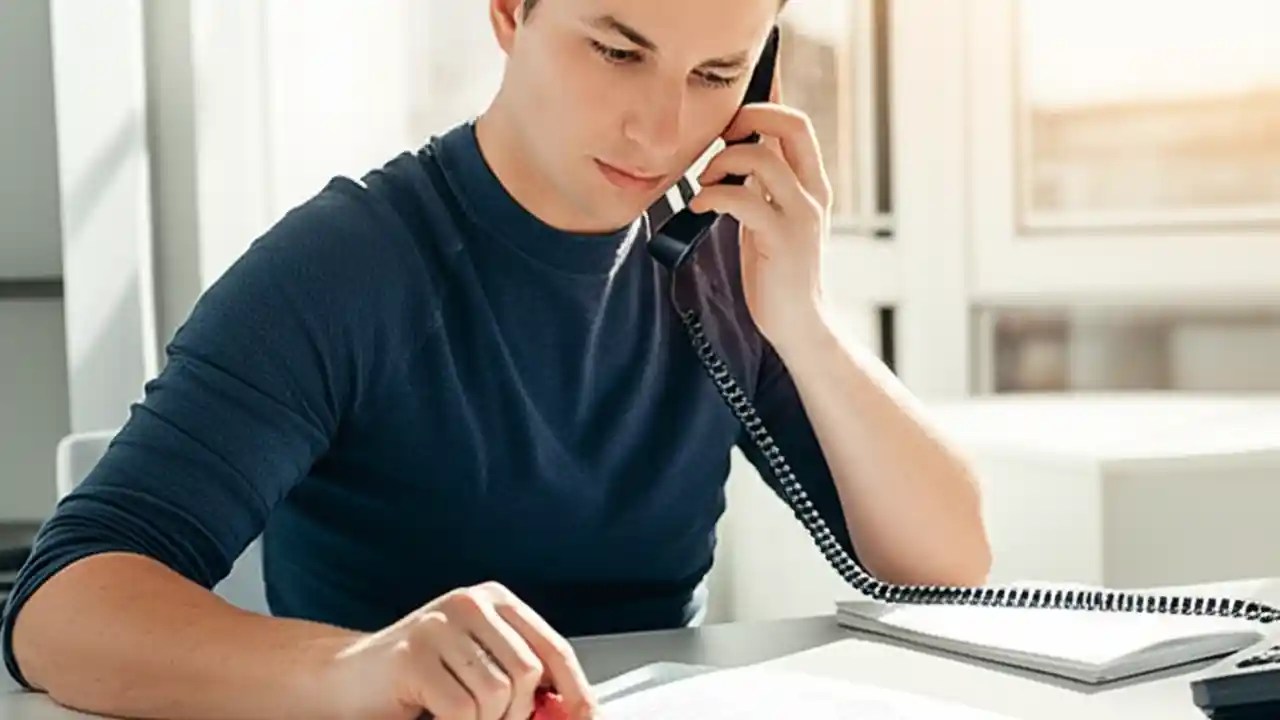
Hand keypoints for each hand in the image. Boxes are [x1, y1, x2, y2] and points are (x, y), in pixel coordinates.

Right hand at [322, 581, 596, 719]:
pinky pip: (462, 710)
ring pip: (497, 695)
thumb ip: (521, 681)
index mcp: (495, 600)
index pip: (552, 648)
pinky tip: (433, 714)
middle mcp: (470, 602)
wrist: (340, 681)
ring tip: (454, 715)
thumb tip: (574, 709)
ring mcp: (439, 623)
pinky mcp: (413, 654)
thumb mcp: (478, 670)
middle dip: (516, 715)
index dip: (575, 689)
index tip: (586, 717)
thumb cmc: (414, 680)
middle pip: (528, 674)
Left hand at [688, 70, 831, 353]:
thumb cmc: (777, 272)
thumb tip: (737, 149)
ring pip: (762, 158)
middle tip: (719, 135)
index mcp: (811, 184)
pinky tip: (699, 206)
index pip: (797, 123)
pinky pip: (744, 199)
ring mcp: (800, 215)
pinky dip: (713, 195)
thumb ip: (763, 186)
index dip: (768, 101)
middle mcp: (812, 193)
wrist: (799, 324)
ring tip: (703, 183)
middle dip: (749, 116)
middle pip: (792, 124)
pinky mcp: (782, 240)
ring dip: (721, 162)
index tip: (733, 104)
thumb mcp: (772, 217)